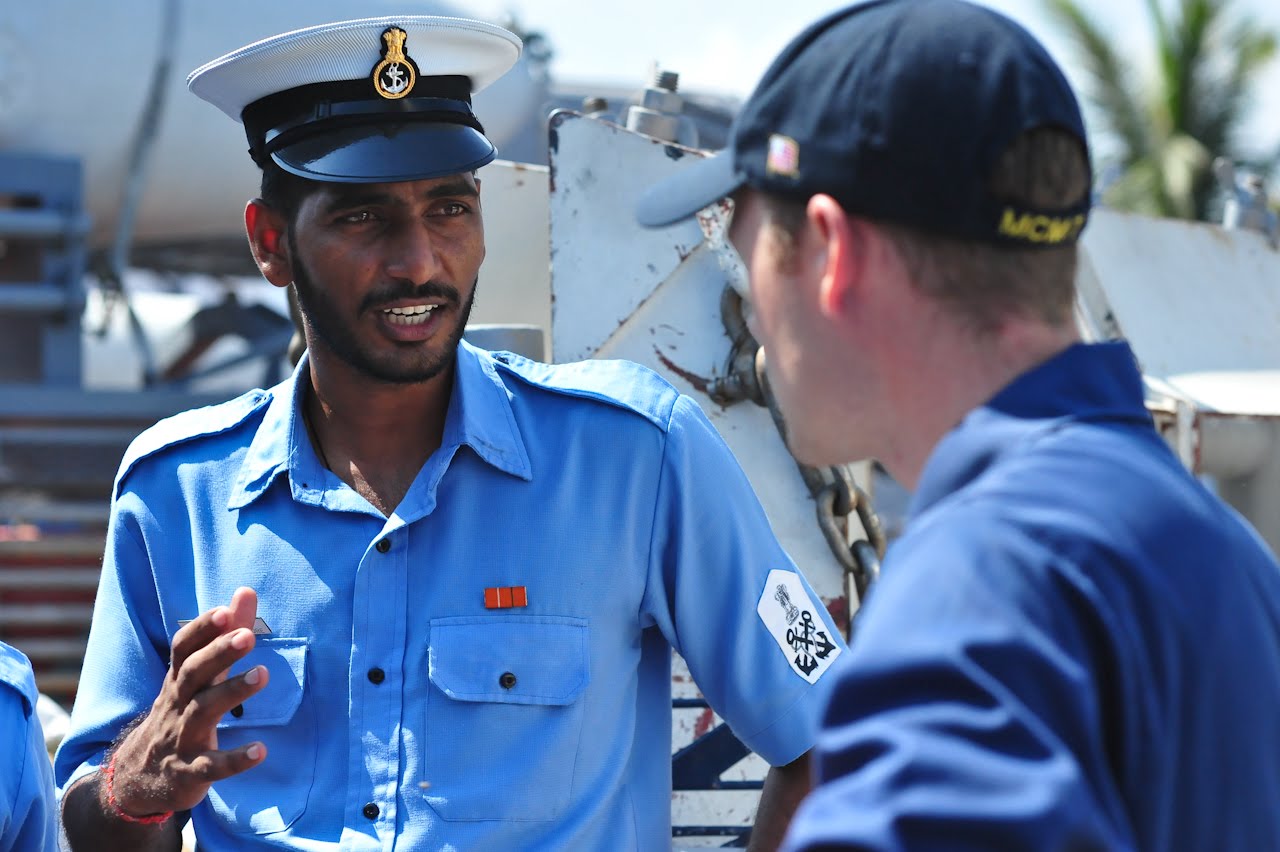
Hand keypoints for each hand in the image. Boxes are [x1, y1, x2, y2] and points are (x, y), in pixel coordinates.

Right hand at [107, 587, 269, 815]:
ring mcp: (182, 738)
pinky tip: (261, 750)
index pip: (183, 648)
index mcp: (180, 679)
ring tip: (263, 674)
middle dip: (217, 653)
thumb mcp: (197, 675)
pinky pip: (211, 767)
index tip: (224, 611)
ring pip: (202, 712)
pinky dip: (234, 760)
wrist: (138, 779)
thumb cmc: (179, 713)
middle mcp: (178, 704)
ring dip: (231, 692)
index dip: (201, 629)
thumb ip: (224, 635)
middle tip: (246, 636)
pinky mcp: (190, 773)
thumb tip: (245, 590)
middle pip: (193, 673)